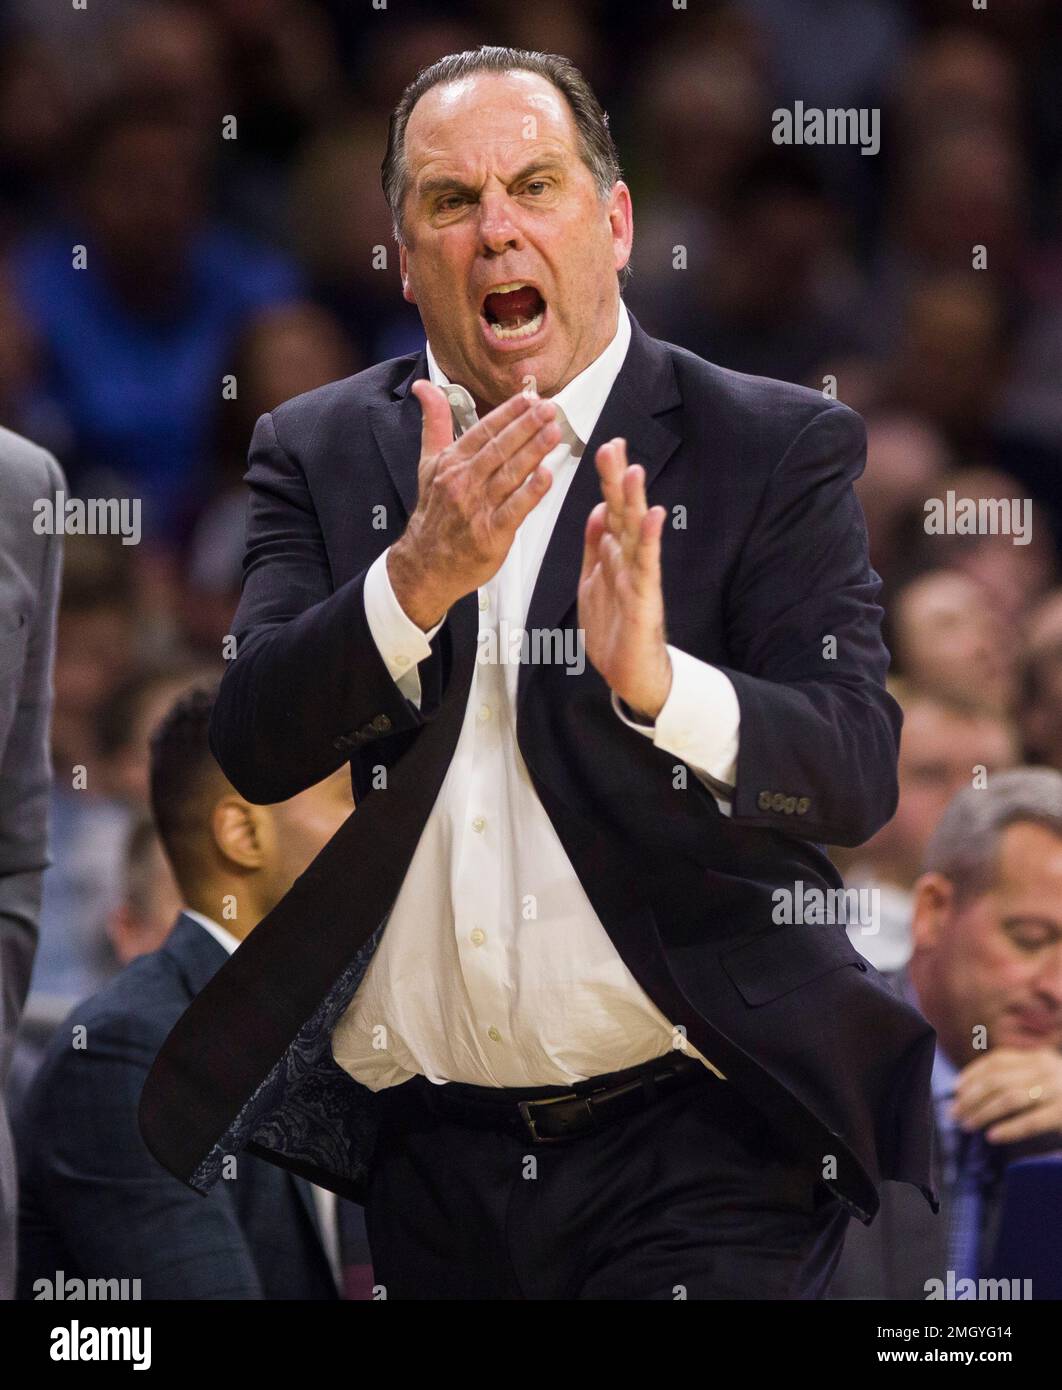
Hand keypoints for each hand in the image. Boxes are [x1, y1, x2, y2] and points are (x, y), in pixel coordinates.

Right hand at [388, 381, 561, 628]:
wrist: (425, 563)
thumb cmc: (434, 513)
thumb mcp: (428, 463)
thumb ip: (435, 423)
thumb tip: (425, 388)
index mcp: (452, 462)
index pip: (484, 431)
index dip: (508, 413)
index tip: (529, 398)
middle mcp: (463, 482)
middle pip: (499, 448)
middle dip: (526, 426)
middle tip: (548, 409)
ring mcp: (477, 508)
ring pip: (509, 474)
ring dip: (533, 451)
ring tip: (553, 432)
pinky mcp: (490, 533)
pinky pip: (515, 509)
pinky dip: (531, 492)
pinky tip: (546, 475)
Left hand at [578, 437, 672, 719]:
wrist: (631, 675)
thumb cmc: (616, 630)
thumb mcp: (594, 581)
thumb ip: (595, 547)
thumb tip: (596, 510)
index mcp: (613, 556)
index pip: (610, 510)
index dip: (607, 480)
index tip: (605, 447)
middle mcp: (630, 560)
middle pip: (623, 513)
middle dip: (618, 480)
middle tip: (614, 445)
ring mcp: (640, 577)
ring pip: (636, 533)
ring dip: (635, 502)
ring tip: (634, 471)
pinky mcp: (645, 598)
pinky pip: (647, 566)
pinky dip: (650, 541)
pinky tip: (654, 517)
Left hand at [951, 1047, 1061, 1144]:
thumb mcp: (1043, 1079)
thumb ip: (1017, 1079)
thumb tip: (970, 1092)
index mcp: (1038, 1057)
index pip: (996, 1060)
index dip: (972, 1074)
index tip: (956, 1090)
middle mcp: (1046, 1068)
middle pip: (997, 1080)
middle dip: (971, 1097)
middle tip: (955, 1113)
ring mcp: (1057, 1090)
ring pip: (1009, 1098)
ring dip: (983, 1112)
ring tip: (968, 1125)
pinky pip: (1031, 1121)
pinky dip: (1009, 1128)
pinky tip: (992, 1136)